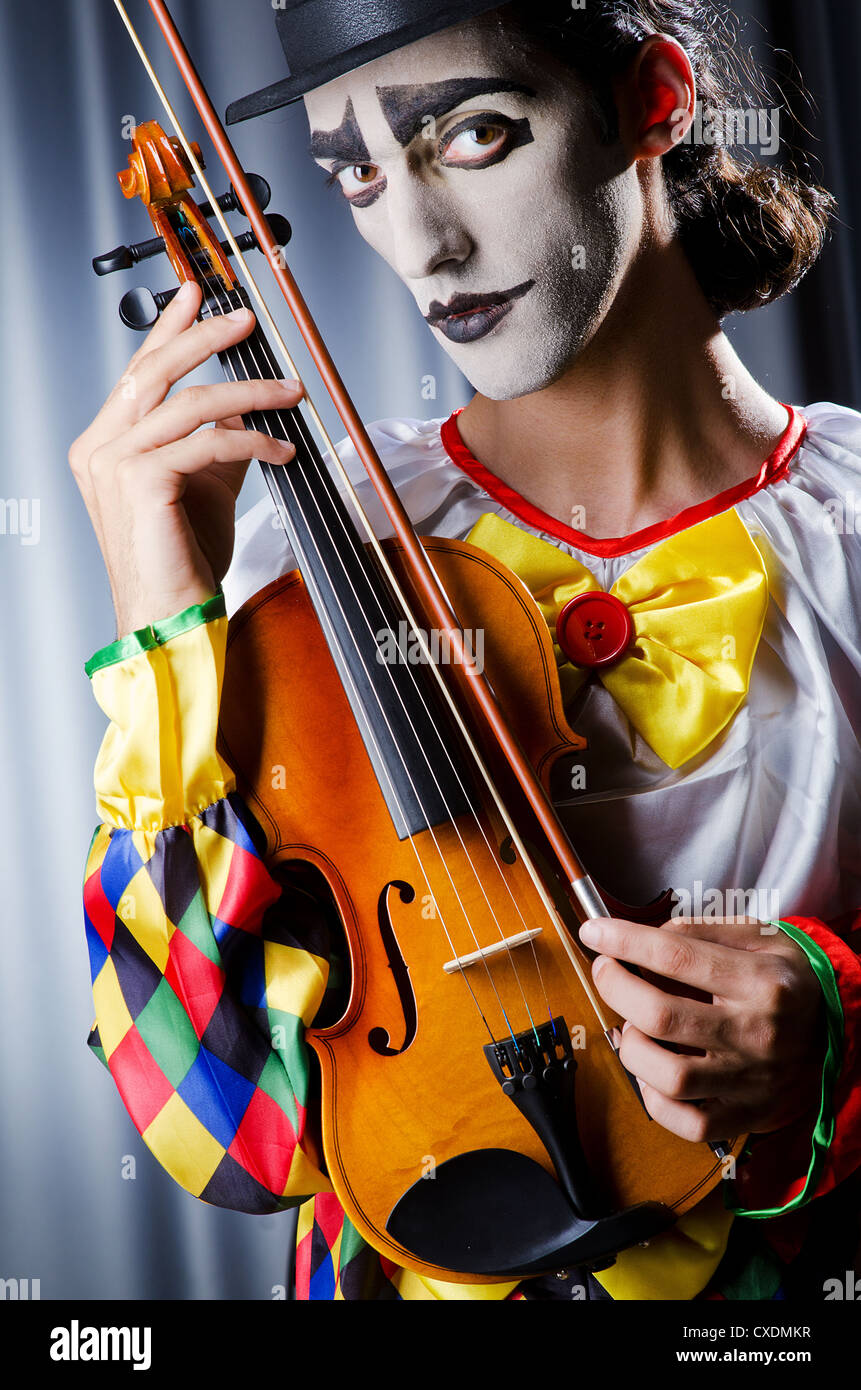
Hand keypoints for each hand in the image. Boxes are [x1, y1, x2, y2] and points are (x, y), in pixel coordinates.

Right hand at [69, 280, 303, 635]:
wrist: (172, 617)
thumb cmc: (183, 560)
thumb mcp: (206, 487)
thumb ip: (218, 442)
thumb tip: (250, 406)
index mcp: (106, 446)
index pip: (139, 373)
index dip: (170, 331)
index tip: (198, 296)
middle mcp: (100, 449)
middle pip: (154, 371)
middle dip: (204, 336)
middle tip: (246, 318)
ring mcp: (115, 465)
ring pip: (189, 404)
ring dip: (249, 392)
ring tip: (290, 391)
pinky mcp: (143, 483)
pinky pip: (208, 442)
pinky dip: (252, 439)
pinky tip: (282, 449)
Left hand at [579, 915, 824, 1141]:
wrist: (842, 1031)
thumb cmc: (791, 981)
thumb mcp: (763, 937)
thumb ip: (706, 930)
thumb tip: (650, 934)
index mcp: (762, 982)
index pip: (675, 957)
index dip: (624, 942)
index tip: (594, 931)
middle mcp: (756, 1033)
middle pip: (661, 1015)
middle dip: (616, 987)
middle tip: (607, 970)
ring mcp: (751, 1080)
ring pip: (668, 1075)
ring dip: (631, 1046)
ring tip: (631, 1025)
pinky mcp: (748, 1114)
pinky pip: (689, 1122)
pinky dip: (655, 1100)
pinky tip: (649, 1072)